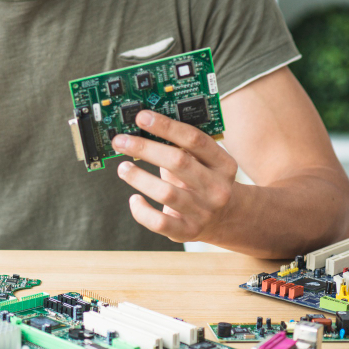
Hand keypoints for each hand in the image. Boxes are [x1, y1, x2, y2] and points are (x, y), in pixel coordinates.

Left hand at [111, 109, 237, 242]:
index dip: (166, 126)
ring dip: (138, 178)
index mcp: (223, 164)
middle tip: (120, 141)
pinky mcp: (189, 231)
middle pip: (178, 162)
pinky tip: (134, 199)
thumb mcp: (203, 161)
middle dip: (144, 148)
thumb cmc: (203, 181)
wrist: (227, 218)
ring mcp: (204, 211)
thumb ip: (182, 146)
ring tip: (123, 167)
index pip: (194, 139)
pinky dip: (141, 210)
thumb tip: (143, 125)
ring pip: (166, 193)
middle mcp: (217, 188)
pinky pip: (159, 222)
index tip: (141, 117)